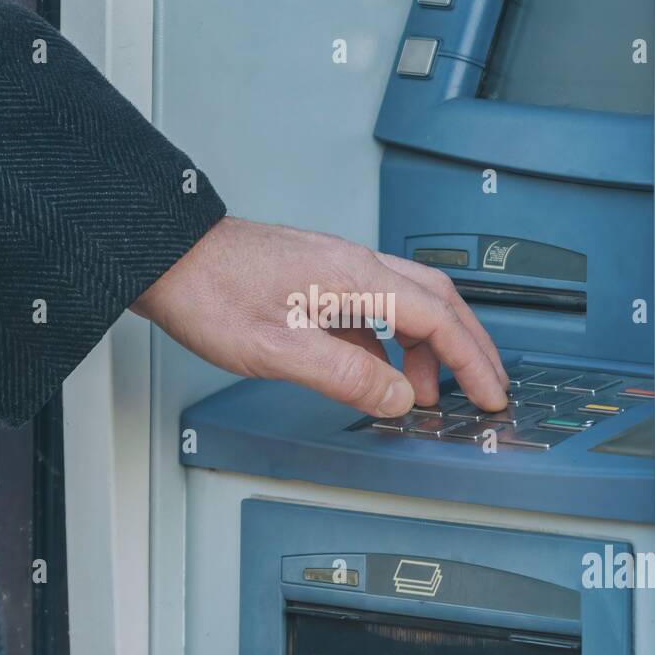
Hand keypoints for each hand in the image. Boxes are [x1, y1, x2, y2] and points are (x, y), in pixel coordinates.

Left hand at [131, 217, 508, 416]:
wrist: (163, 256)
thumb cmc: (208, 292)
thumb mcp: (279, 349)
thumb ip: (346, 376)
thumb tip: (398, 398)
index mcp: (354, 276)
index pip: (438, 317)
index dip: (472, 359)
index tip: (491, 393)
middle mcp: (352, 265)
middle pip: (437, 300)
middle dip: (470, 345)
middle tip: (488, 386)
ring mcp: (334, 269)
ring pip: (407, 303)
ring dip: (429, 346)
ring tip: (428, 393)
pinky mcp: (315, 279)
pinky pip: (373, 309)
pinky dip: (391, 342)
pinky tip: (379, 371)